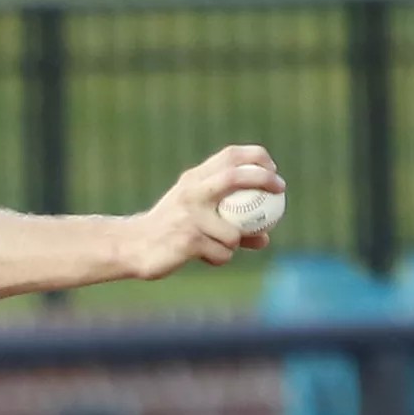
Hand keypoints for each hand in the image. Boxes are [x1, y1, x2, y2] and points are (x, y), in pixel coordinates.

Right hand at [121, 145, 284, 279]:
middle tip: (280, 188)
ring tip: (218, 247)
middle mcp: (192, 193)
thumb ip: (229, 222)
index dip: (257, 158)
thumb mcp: (197, 218)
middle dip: (263, 179)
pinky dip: (220, 258)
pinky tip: (205, 258)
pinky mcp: (188, 240)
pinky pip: (222, 253)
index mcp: (193, 180)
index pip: (230, 156)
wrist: (133, 247)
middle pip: (234, 177)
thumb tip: (265, 237)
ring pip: (234, 232)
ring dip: (235, 243)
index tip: (273, 169)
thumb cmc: (169, 230)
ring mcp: (190, 217)